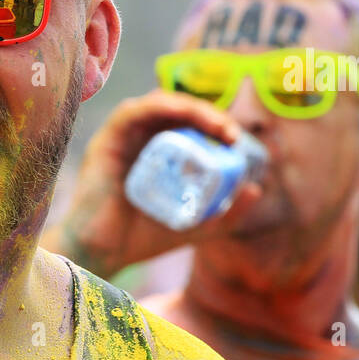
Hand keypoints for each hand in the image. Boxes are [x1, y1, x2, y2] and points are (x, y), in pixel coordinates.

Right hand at [50, 89, 262, 274]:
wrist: (102, 254)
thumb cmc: (141, 239)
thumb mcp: (196, 227)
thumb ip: (226, 214)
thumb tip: (256, 189)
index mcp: (157, 152)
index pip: (187, 123)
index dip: (214, 123)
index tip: (235, 140)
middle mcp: (139, 140)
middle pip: (177, 110)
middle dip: (209, 114)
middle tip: (231, 133)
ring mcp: (123, 138)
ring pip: (159, 104)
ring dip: (192, 107)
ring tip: (217, 127)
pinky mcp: (107, 140)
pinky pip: (133, 111)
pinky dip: (161, 107)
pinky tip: (185, 116)